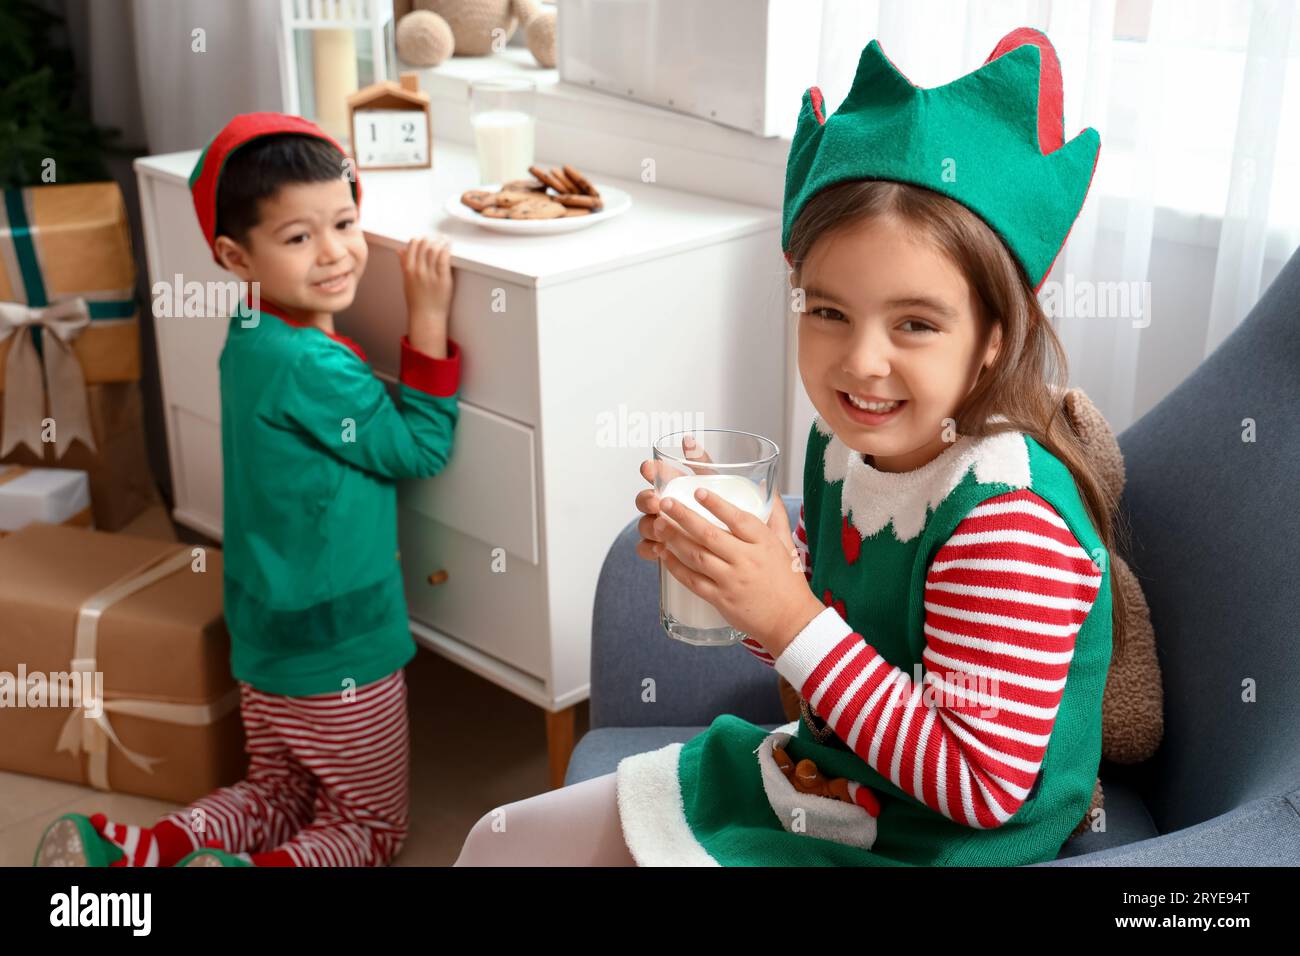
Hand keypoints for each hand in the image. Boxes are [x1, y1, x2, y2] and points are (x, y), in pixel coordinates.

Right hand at [401, 235, 452, 340]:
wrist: (426, 315)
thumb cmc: (416, 300)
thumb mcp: (406, 280)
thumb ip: (404, 264)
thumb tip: (400, 251)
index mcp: (408, 270)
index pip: (413, 247)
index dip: (419, 240)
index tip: (422, 239)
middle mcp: (419, 271)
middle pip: (425, 247)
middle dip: (430, 240)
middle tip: (434, 238)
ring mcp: (431, 275)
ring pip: (435, 251)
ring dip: (439, 243)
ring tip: (442, 240)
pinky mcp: (443, 279)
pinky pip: (444, 260)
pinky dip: (446, 250)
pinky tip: (448, 247)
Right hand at [634, 435, 714, 561]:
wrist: (730, 542)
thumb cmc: (718, 509)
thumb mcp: (712, 484)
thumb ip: (701, 462)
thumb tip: (689, 440)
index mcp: (671, 487)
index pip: (654, 475)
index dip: (649, 470)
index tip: (649, 467)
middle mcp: (660, 506)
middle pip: (643, 500)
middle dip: (646, 499)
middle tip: (656, 501)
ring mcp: (657, 528)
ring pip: (643, 525)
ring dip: (649, 525)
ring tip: (661, 526)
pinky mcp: (658, 550)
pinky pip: (645, 549)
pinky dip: (650, 548)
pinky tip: (661, 548)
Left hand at [652, 481, 824, 658]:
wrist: (790, 621)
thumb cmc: (788, 581)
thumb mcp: (786, 543)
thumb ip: (775, 514)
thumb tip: (766, 486)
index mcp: (764, 543)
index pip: (738, 519)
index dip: (717, 504)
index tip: (698, 491)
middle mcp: (747, 560)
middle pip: (710, 535)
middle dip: (684, 517)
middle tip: (665, 503)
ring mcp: (732, 581)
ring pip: (697, 556)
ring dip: (675, 539)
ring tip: (658, 524)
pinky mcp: (721, 600)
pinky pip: (693, 581)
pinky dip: (676, 567)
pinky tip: (663, 554)